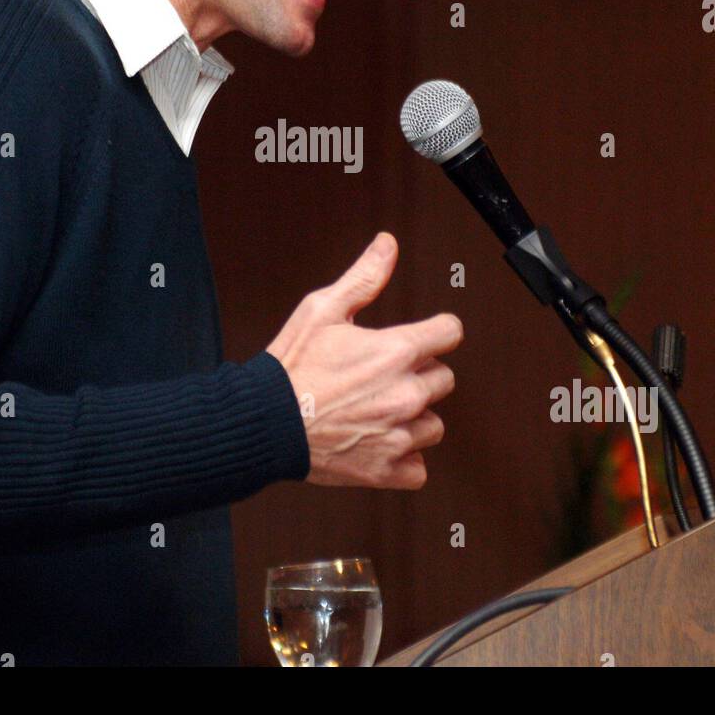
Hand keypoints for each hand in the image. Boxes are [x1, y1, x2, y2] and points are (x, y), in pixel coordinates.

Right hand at [266, 231, 461, 489]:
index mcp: (397, 352)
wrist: (263, 422)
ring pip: (433, 425)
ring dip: (413, 418)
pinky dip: (403, 459)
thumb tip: (388, 244)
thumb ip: (364, 277)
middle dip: (419, 374)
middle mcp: (406, 394)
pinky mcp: (386, 470)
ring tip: (377, 410)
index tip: (424, 336)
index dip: (436, 331)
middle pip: (444, 379)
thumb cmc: (291, 367)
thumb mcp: (322, 309)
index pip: (450, 333)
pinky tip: (378, 441)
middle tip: (382, 375)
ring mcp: (398, 435)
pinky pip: (418, 468)